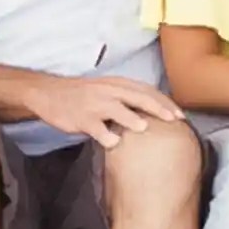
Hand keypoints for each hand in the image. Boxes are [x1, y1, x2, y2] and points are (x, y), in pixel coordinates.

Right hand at [25, 76, 185, 148]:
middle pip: (138, 97)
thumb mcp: (106, 89)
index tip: (180, 114)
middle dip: (158, 108)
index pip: (146, 90)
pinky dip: (106, 136)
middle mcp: (108, 91)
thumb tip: (151, 113)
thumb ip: (126, 98)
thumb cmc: (82, 94)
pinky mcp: (81, 118)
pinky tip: (114, 144)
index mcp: (116, 84)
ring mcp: (94, 104)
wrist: (49, 93)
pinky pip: (96, 129)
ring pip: (117, 109)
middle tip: (175, 120)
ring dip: (132, 119)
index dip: (164, 101)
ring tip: (146, 128)